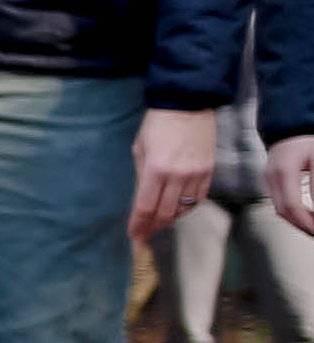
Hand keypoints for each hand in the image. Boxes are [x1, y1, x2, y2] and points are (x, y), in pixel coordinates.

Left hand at [128, 108, 214, 242]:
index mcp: (156, 169)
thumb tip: (140, 204)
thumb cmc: (158, 125)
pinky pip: (198, 199)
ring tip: (157, 225)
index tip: (133, 238)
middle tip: (143, 236)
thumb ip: (141, 178)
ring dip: (168, 220)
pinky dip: (186, 209)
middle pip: (164, 213)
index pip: (145, 207)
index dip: (138, 226)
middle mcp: (177, 175)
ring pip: (182, 209)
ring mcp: (196, 173)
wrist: (188, 104)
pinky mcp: (208, 170)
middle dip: (151, 228)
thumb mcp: (140, 150)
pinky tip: (176, 211)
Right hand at [269, 136, 313, 237]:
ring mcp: (270, 181)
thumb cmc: (307, 140)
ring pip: (280, 210)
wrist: (290, 128)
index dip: (306, 221)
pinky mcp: (272, 182)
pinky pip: (281, 203)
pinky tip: (307, 215)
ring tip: (313, 226)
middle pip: (283, 211)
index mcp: (283, 172)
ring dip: (297, 221)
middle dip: (301, 225)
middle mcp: (272, 179)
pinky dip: (294, 212)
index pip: (291, 205)